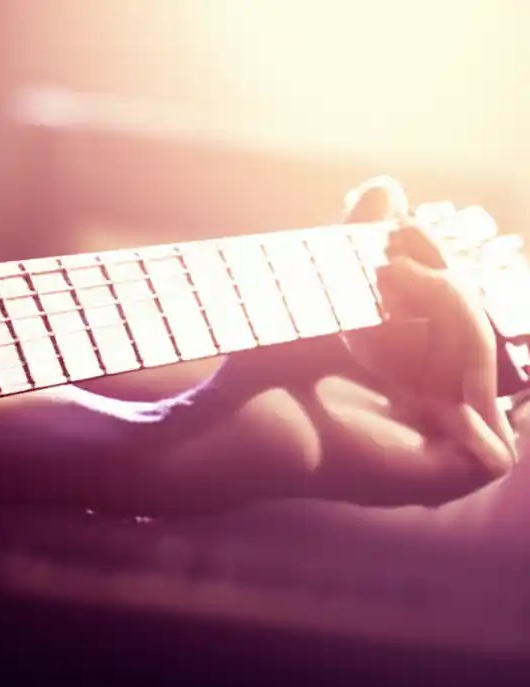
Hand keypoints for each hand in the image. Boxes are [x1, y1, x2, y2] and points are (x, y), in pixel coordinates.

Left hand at [216, 177, 518, 505]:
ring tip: (386, 276)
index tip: (397, 228)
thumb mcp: (323, 296)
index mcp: (420, 385)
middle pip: (483, 334)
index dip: (441, 267)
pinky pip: (489, 408)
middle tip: (389, 256)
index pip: (461, 318)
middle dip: (447, 282)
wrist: (226, 422)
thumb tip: (388, 184)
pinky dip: (455, 360)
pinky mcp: (454, 473)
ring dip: (447, 306)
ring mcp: (449, 451)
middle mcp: (440, 420)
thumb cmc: (259, 370)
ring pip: (488, 359)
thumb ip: (356, 243)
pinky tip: (399, 331)